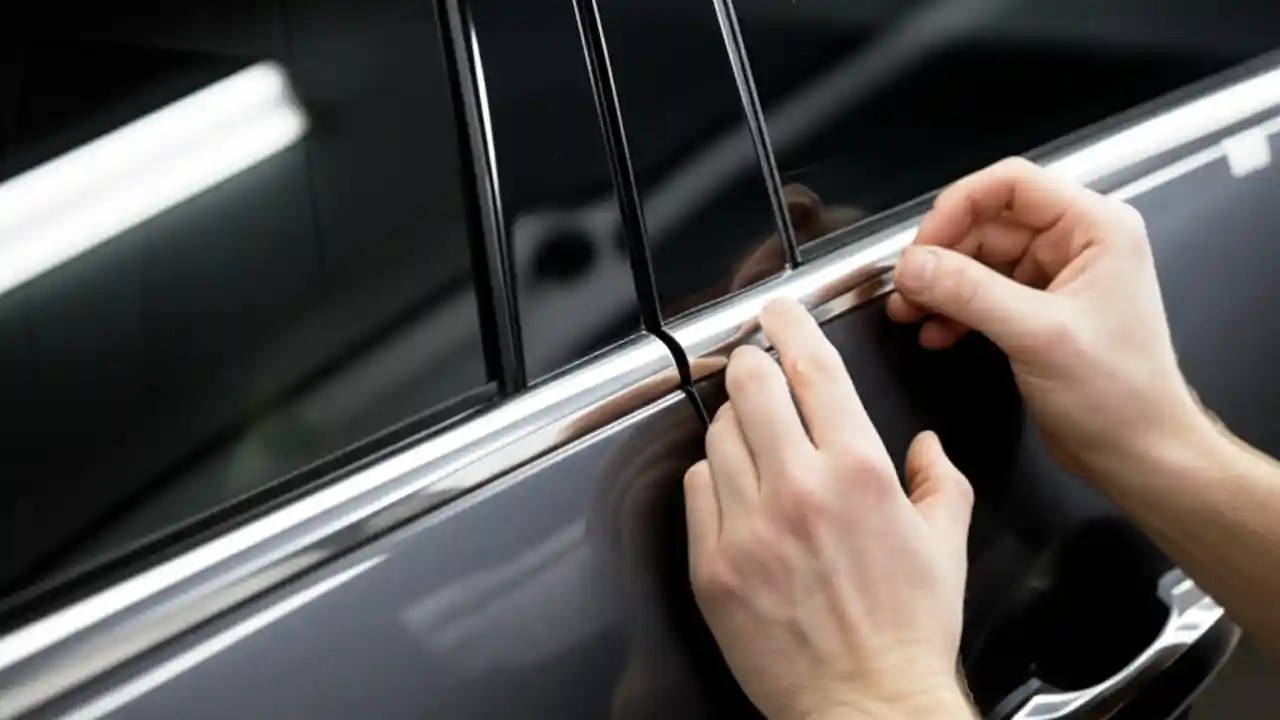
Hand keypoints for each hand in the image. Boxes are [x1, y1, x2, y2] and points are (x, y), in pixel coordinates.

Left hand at [684, 299, 975, 719]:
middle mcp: (799, 489)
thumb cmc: (906, 633)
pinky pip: (697, 489)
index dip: (792, 327)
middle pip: (752, 386)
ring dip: (733, 423)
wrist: (865, 706)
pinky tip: (735, 491)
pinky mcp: (713, 563)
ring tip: (753, 439)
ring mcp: (749, 526)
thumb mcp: (944, 545)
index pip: (813, 370)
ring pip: (718, 435)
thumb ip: (938, 481)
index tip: (779, 311)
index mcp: (860, 473)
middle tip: (755, 364)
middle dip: (752, 363)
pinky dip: (712, 477)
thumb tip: (924, 447)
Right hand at [887, 157, 1209, 483]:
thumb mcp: (1037, 335)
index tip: (922, 245)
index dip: (956, 209)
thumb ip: (969, 293)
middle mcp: (1077, 245)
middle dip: (940, 255)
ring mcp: (1056, 279)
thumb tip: (914, 265)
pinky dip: (953, 310)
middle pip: (986, 222)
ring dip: (940, 286)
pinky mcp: (1037, 312)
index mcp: (1096, 229)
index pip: (1010, 185)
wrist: (1139, 455)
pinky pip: (981, 293)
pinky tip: (936, 332)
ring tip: (911, 312)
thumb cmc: (1122, 398)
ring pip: (977, 260)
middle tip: (907, 287)